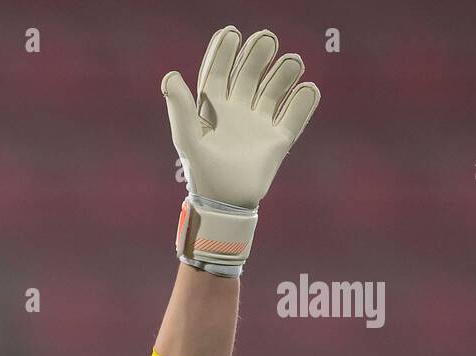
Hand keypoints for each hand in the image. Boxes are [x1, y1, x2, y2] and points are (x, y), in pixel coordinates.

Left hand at [162, 26, 319, 208]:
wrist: (225, 204)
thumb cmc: (202, 171)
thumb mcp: (188, 137)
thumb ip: (181, 108)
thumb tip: (169, 76)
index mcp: (212, 108)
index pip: (218, 72)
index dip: (224, 52)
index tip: (231, 33)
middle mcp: (237, 110)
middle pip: (249, 73)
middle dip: (257, 54)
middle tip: (266, 39)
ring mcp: (259, 123)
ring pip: (275, 88)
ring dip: (284, 73)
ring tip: (291, 62)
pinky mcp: (279, 139)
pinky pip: (296, 115)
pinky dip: (304, 101)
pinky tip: (306, 90)